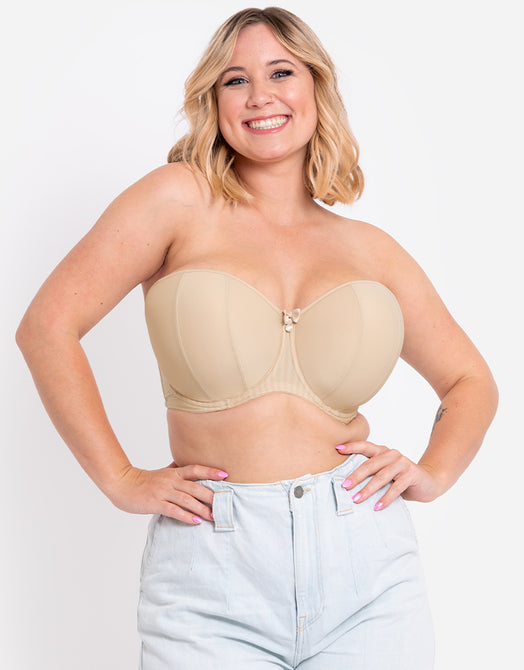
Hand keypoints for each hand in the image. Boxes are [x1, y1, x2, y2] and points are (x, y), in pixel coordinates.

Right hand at [107, 461, 228, 523]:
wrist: (122, 484)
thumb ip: (176, 470)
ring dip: (202, 508)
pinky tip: (196, 521)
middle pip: (196, 486)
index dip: (211, 471)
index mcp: (174, 472)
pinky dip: (186, 516)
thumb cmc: (144, 480)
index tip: (226, 475)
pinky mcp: (155, 503)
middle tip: (225, 504)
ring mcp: (163, 492)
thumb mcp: (163, 472)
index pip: (196, 469)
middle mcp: (171, 480)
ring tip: (213, 516)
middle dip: (212, 496)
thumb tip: (189, 466)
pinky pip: (173, 510)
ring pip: (187, 499)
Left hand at [334, 441, 442, 508]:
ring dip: (368, 489)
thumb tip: (347, 483)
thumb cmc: (401, 478)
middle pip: (370, 464)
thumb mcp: (385, 473)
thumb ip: (372, 473)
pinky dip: (385, 498)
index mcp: (383, 451)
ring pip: (381, 476)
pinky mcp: (411, 474)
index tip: (336, 449)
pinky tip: (377, 507)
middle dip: (356, 476)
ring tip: (357, 499)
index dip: (351, 447)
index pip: (365, 446)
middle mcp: (392, 454)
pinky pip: (396, 488)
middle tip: (344, 486)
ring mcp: (403, 463)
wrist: (429, 481)